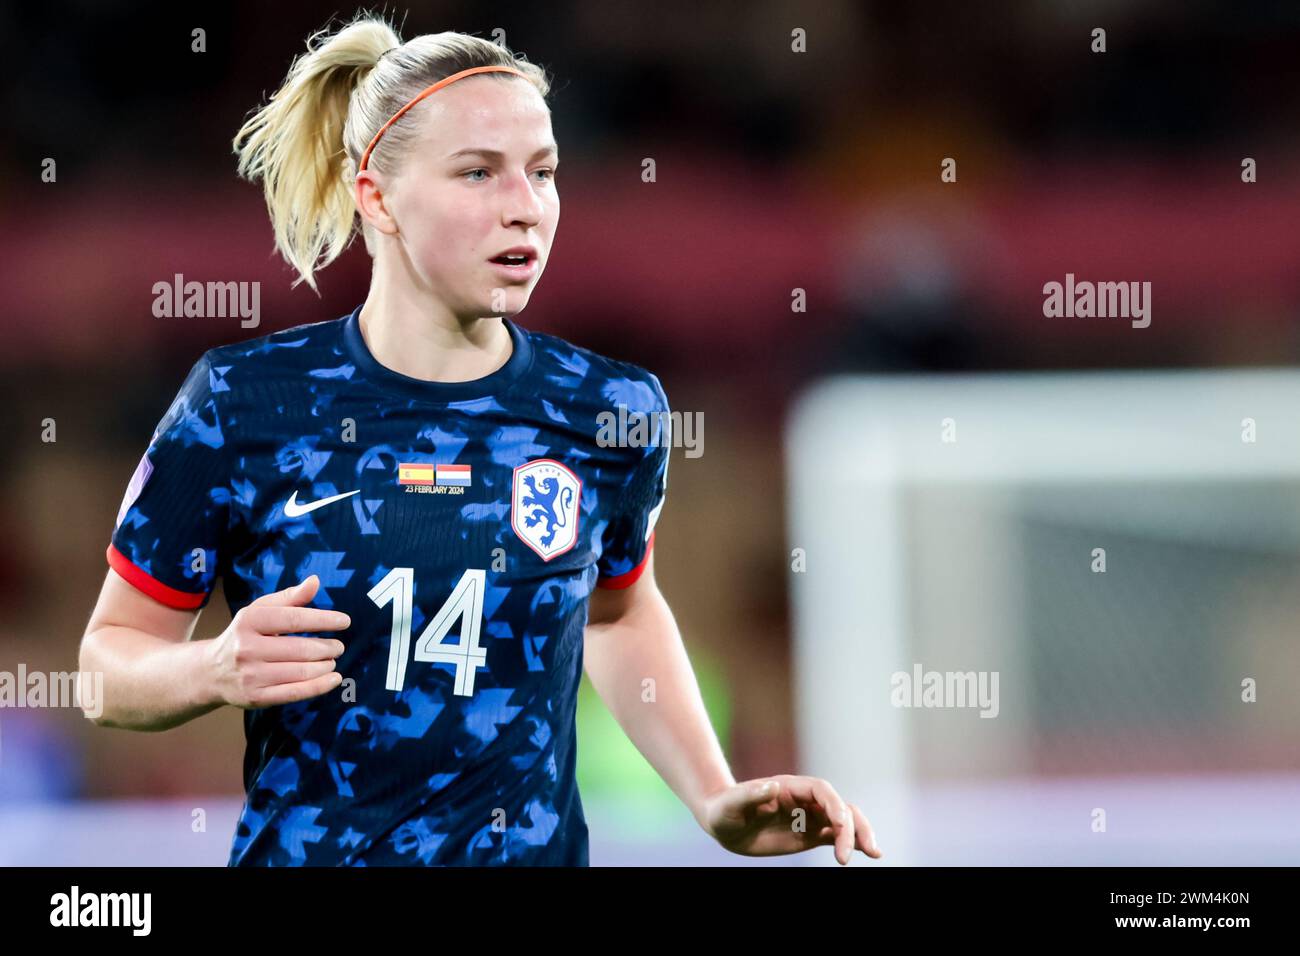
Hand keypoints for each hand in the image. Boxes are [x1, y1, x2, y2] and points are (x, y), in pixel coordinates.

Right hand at [205, 575, 349, 708]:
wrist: (210, 672)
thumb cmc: (244, 636)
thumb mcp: (259, 611)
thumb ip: (289, 597)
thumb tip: (315, 581)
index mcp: (249, 621)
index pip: (294, 619)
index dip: (324, 620)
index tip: (344, 621)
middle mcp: (247, 649)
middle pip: (301, 648)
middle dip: (327, 647)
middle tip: (338, 646)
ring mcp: (250, 676)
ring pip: (301, 672)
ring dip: (325, 666)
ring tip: (332, 660)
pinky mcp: (256, 698)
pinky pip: (295, 693)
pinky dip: (320, 686)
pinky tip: (334, 679)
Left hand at [699, 774, 881, 863]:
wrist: (724, 823)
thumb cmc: (725, 809)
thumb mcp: (731, 803)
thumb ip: (750, 795)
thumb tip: (773, 786)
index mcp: (790, 787)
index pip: (821, 791)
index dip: (833, 804)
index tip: (838, 823)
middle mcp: (805, 800)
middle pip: (839, 806)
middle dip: (850, 827)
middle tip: (846, 856)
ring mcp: (810, 817)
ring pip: (845, 821)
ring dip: (860, 834)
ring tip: (874, 853)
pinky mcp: (809, 834)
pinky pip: (836, 836)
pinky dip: (854, 843)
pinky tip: (870, 853)